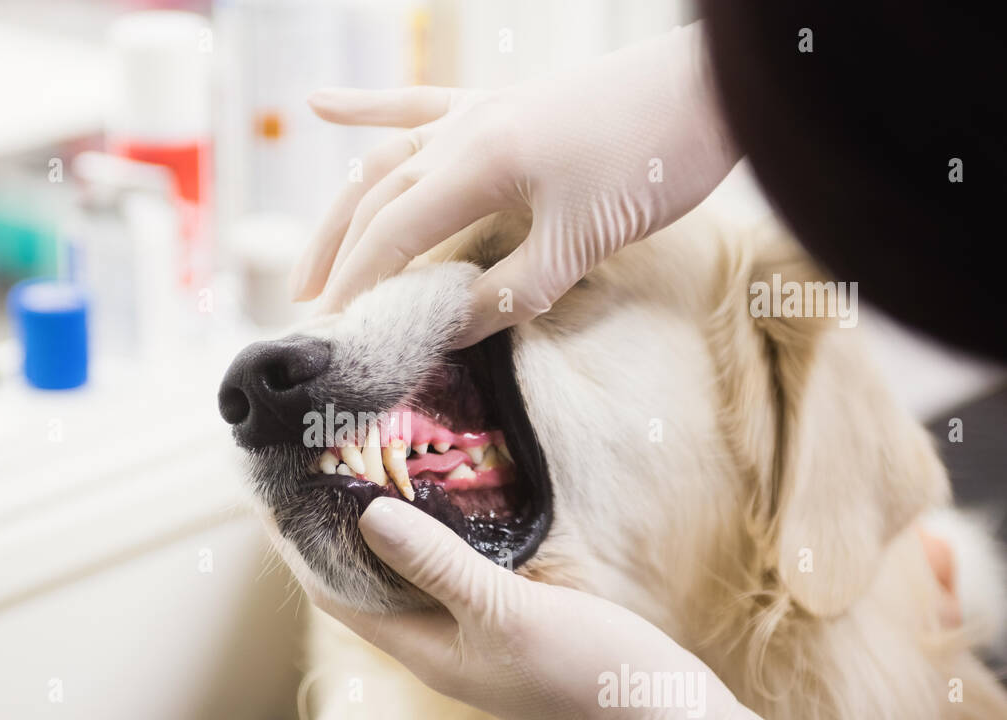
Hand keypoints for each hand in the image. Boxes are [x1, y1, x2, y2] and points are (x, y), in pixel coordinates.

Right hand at [289, 22, 740, 346]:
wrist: (707, 88)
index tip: (333, 332)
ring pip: (384, 160)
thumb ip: (507, 294)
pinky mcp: (498, 102)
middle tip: (311, 310)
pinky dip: (368, 108)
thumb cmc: (651, 163)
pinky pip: (418, 105)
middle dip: (338, 259)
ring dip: (342, 210)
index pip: (392, 236)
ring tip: (312, 260)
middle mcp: (461, 131)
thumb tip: (447, 331)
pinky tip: (320, 103)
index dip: (358, 287)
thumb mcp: (579, 245)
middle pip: (374, 200)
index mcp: (475, 163)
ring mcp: (477, 111)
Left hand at [308, 497, 861, 719]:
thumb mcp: (506, 612)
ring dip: (384, 528)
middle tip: (318, 463)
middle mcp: (436, 643)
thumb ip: (438, 564)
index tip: (272, 491)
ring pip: (408, 573)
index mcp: (421, 650)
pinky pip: (452, 571)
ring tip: (369, 465)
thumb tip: (367, 515)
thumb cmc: (585, 674)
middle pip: (362, 581)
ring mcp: (472, 633)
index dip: (296, 546)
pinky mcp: (507, 620)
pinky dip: (436, 534)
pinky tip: (447, 497)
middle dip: (333, 529)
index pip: (332, 594)